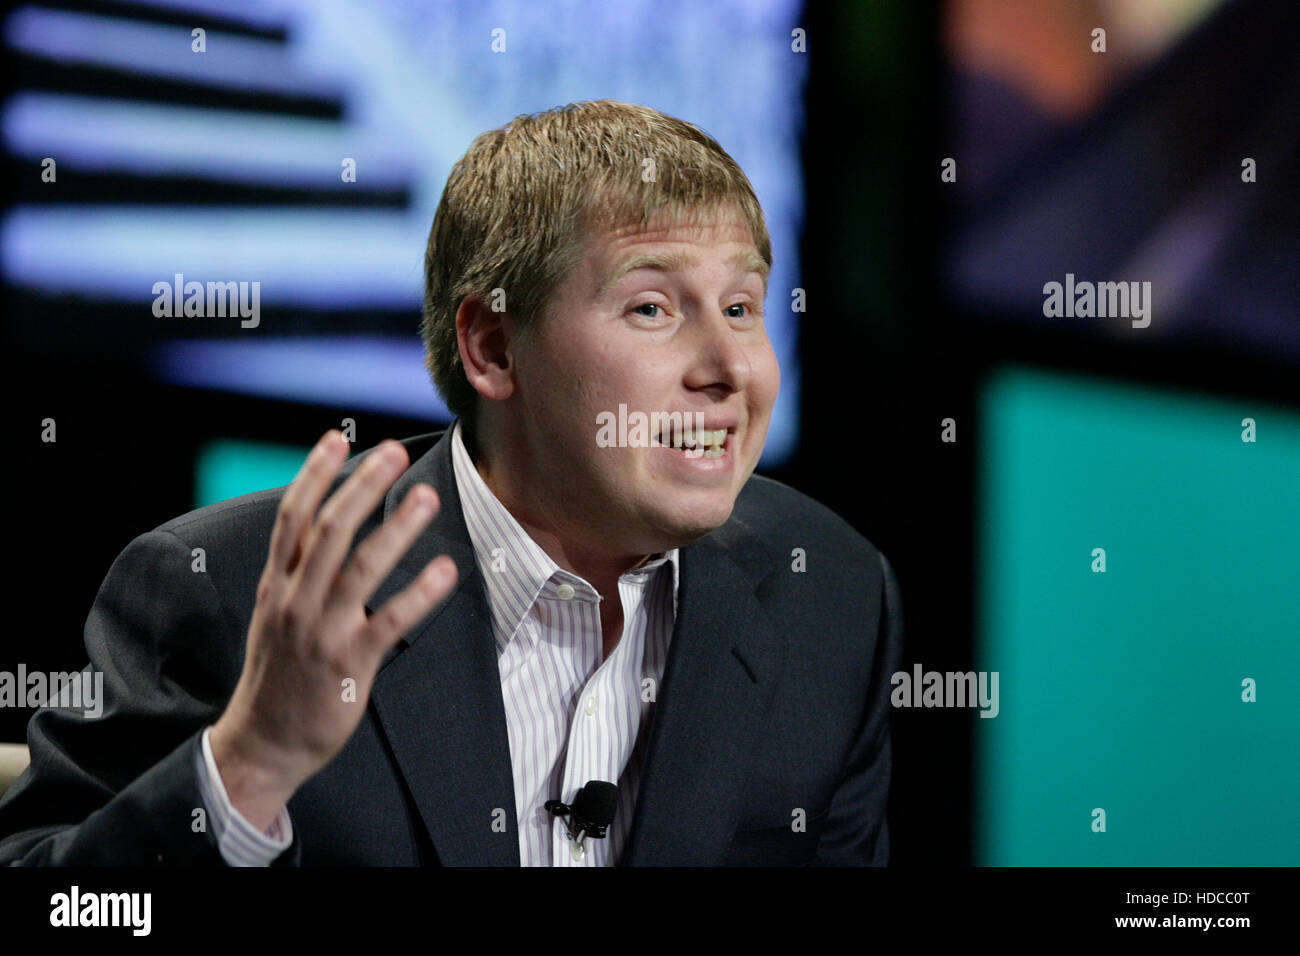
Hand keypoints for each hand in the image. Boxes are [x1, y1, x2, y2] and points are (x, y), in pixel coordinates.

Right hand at [210, 430, 456, 829]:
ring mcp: (322, 630)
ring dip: (396, 528)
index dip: (313, 475)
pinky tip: (446, 570)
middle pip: (329, 530)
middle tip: (393, 451)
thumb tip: (321, 523)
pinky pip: (390, 621)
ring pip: (361, 568)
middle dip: (362, 486)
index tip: (334, 439)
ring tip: (427, 496)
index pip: (292, 517)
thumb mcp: (273, 613)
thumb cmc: (279, 673)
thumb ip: (296, 570)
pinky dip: (419, 594)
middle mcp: (295, 600)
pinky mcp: (350, 663)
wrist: (264, 743)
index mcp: (276, 584)